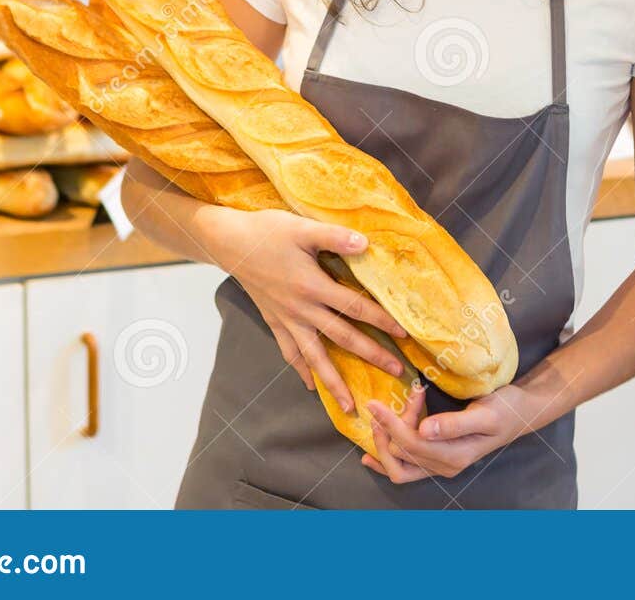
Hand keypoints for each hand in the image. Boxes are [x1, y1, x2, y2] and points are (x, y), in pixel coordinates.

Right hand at [206, 206, 408, 411]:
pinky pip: (289, 353)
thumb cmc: (268, 232)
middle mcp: (302, 309)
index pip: (356, 307)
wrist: (230, 243)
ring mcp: (287, 320)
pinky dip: (301, 371)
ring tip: (349, 406)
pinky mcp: (274, 322)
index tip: (404, 334)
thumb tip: (365, 244)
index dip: (382, 320)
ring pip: (314, 357)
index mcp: (313, 286)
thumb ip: (335, 237)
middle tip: (395, 373)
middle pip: (343, 338)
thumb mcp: (303, 228)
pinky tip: (310, 386)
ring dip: (334, 382)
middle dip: (371, 356)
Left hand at [361, 384, 536, 483]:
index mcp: (455, 456)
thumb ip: (455, 423)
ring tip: (384, 414)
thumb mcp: (486, 413)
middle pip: (401, 455)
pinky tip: (369, 457)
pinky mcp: (439, 457)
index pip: (412, 443)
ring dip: (387, 440)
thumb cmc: (506, 409)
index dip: (390, 424)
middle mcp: (445, 466)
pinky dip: (386, 460)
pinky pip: (406, 468)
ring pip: (399, 464)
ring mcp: (441, 465)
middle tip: (393, 399)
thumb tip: (424, 429)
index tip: (375, 403)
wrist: (521, 413)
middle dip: (390, 427)